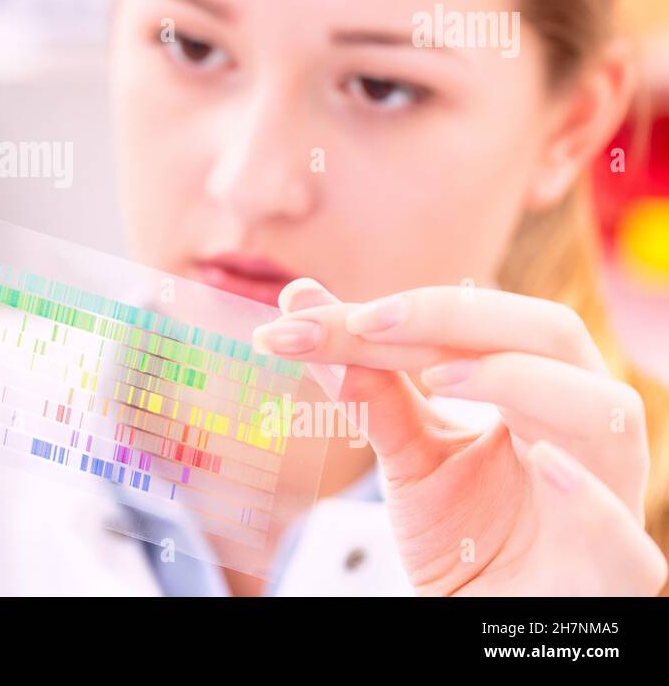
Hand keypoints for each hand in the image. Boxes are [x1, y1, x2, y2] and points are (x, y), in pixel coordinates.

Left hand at [252, 278, 667, 595]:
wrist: (484, 625)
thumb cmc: (464, 539)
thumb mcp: (407, 456)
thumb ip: (368, 385)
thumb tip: (301, 300)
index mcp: (543, 391)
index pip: (486, 325)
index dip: (408, 310)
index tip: (311, 313)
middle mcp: (585, 430)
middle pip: (552, 336)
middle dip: (454, 318)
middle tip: (363, 323)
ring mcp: (607, 497)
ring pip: (604, 411)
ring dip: (519, 380)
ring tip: (440, 379)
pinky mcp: (611, 575)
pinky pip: (623, 536)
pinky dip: (588, 498)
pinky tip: (545, 464)